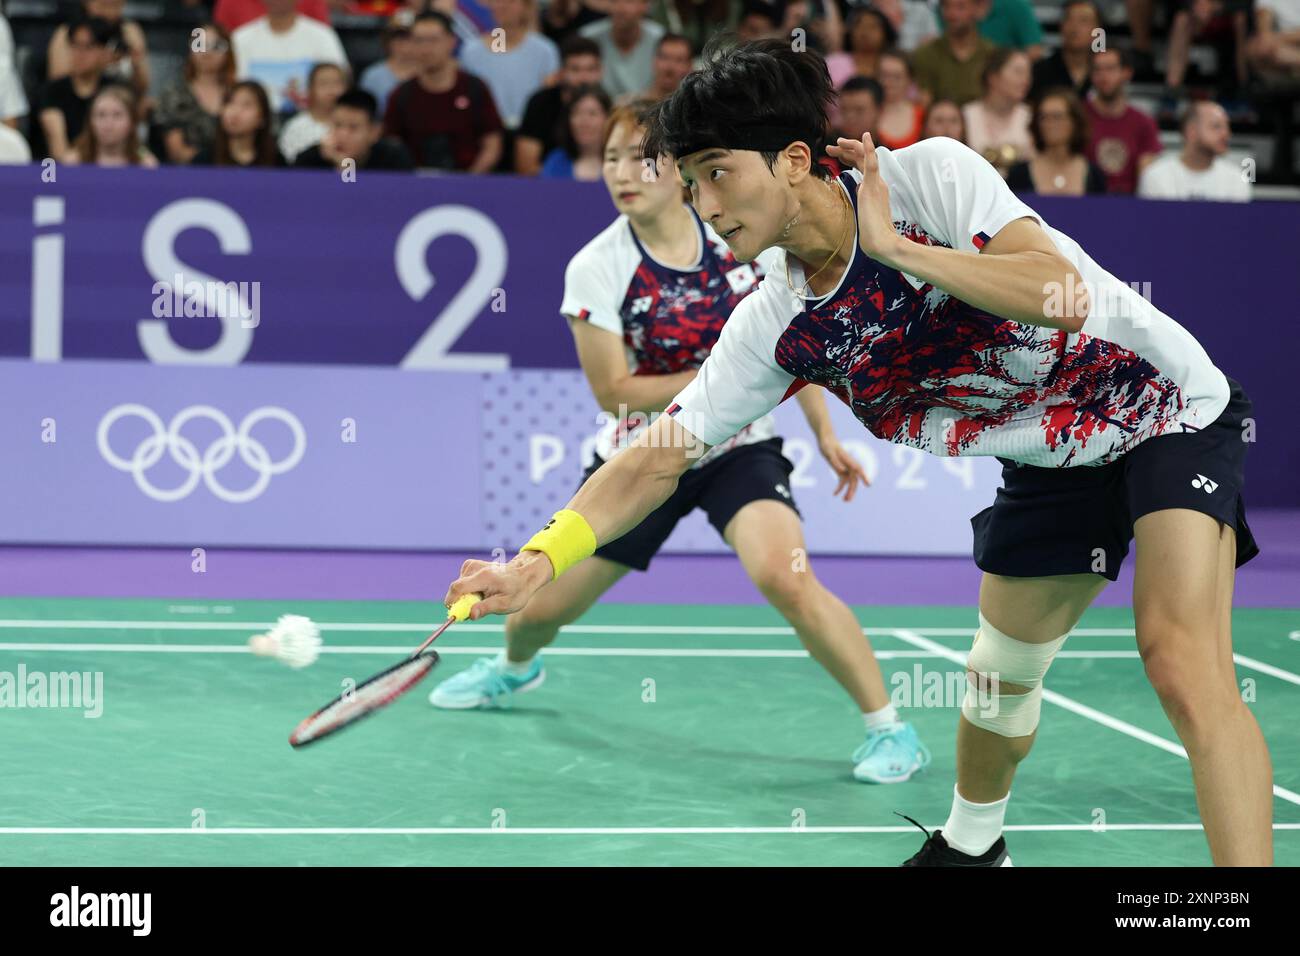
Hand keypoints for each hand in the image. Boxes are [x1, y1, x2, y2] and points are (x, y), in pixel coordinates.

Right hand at [443, 551, 552, 620]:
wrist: (523, 575)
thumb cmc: (516, 591)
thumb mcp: (505, 604)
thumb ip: (486, 608)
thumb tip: (470, 615)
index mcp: (484, 577)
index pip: (458, 587)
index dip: (451, 601)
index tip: (455, 613)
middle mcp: (476, 568)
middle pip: (456, 587)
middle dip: (460, 601)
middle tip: (474, 610)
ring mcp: (473, 565)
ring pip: (458, 585)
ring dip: (466, 596)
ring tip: (483, 598)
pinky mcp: (471, 565)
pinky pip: (462, 581)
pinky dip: (468, 589)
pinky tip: (481, 591)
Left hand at [816, 431, 868, 501]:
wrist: (826, 441)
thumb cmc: (828, 445)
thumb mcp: (830, 453)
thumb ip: (836, 462)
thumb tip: (842, 471)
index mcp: (849, 461)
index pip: (859, 470)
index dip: (864, 477)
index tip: (869, 484)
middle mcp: (850, 466)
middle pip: (854, 481)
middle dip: (852, 491)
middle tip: (848, 500)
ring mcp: (846, 469)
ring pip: (850, 483)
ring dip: (847, 492)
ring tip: (844, 501)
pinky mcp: (841, 471)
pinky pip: (842, 482)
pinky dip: (839, 488)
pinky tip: (835, 494)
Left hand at [825, 132, 901, 264]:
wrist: (881, 242)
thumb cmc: (872, 234)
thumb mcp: (863, 214)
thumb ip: (861, 202)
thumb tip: (855, 194)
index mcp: (875, 188)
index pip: (862, 166)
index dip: (850, 157)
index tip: (837, 153)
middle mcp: (877, 182)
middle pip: (861, 159)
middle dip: (845, 150)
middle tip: (830, 148)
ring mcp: (876, 183)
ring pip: (864, 157)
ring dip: (850, 146)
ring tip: (836, 143)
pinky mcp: (874, 186)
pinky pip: (871, 163)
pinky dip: (868, 149)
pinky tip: (865, 136)